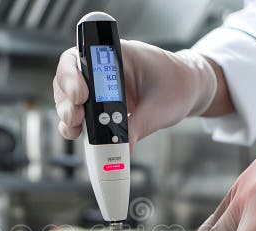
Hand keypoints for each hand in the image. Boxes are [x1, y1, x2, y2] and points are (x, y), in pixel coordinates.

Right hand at [53, 40, 216, 146]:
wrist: (188, 90)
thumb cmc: (177, 85)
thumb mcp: (160, 107)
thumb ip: (137, 127)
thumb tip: (121, 150)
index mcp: (116, 56)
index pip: (80, 57)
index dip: (71, 75)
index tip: (81, 96)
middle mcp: (102, 70)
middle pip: (67, 80)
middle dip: (66, 102)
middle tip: (76, 119)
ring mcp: (99, 88)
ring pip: (69, 99)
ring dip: (67, 117)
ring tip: (75, 131)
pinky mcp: (101, 107)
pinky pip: (81, 116)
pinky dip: (77, 128)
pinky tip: (82, 137)